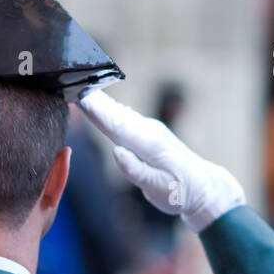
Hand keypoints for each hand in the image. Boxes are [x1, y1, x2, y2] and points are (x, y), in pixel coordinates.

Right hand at [78, 90, 245, 232]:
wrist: (203, 186)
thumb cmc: (180, 191)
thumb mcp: (158, 189)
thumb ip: (136, 170)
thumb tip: (115, 151)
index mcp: (149, 144)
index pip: (117, 125)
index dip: (96, 111)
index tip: (79, 96)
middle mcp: (148, 131)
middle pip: (114, 112)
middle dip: (92, 98)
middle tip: (70, 81)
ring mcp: (148, 129)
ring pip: (118, 112)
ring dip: (98, 99)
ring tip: (77, 86)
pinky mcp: (147, 132)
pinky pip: (123, 116)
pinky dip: (107, 108)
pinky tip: (96, 100)